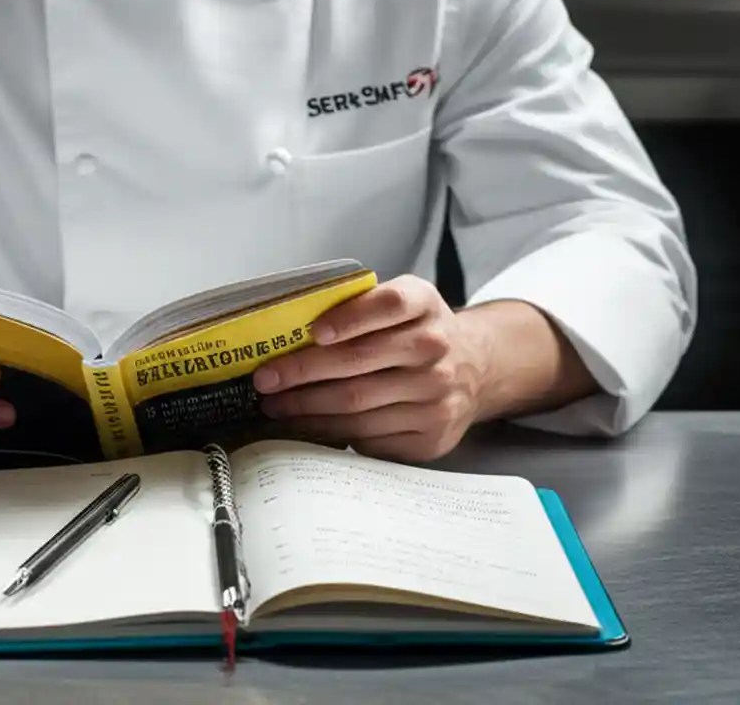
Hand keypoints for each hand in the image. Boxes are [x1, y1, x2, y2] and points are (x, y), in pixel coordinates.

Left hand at [253, 275, 489, 462]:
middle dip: (302, 372)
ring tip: (275, 405)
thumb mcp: (403, 304)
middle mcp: (436, 348)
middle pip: (359, 361)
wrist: (475, 369)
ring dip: (306, 408)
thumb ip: (359, 307)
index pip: (389, 305)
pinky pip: (368, 436)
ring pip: (357, 405)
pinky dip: (330, 431)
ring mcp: (436, 396)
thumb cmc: (416, 333)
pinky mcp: (430, 435)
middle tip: (265, 380)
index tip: (314, 332)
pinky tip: (306, 425)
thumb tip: (289, 329)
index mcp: (424, 304)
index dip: (350, 318)